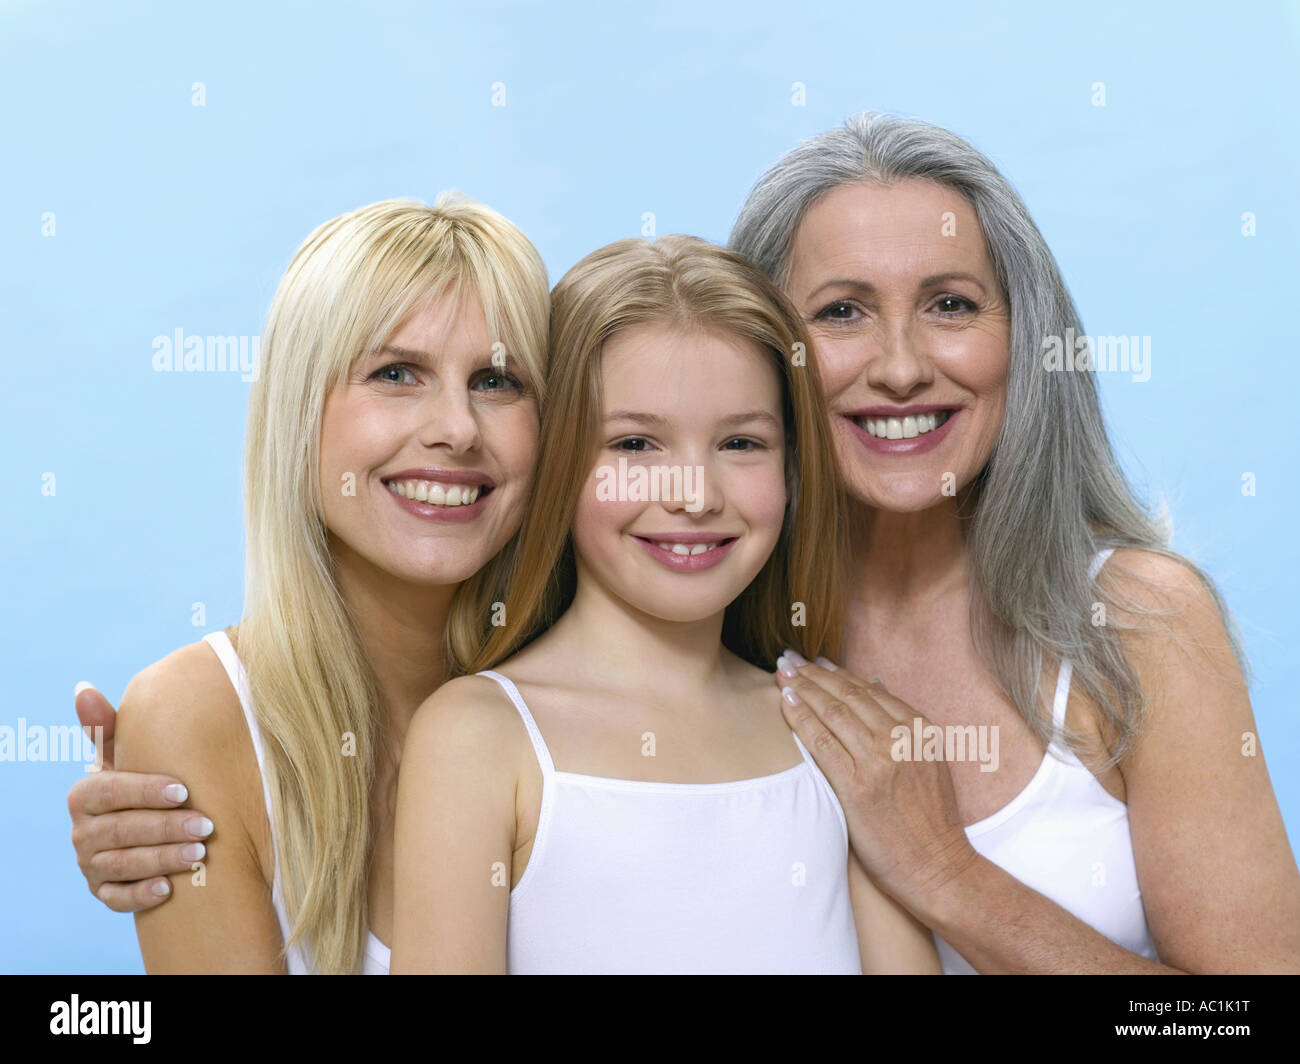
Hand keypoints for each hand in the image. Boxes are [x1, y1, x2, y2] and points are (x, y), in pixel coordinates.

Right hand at [68, 683, 213, 912]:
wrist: (146, 825)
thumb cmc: (140, 782)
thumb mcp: (126, 755)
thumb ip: (106, 727)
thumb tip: (83, 687)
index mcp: (84, 794)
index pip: (109, 792)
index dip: (145, 791)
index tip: (184, 790)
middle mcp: (81, 831)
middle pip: (120, 831)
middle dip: (165, 828)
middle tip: (208, 826)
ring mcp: (91, 864)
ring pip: (122, 864)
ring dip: (162, 859)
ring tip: (200, 853)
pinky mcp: (103, 891)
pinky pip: (117, 898)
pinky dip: (140, 895)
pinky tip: (168, 889)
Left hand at [774, 651, 978, 913]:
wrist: (939, 868)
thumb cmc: (931, 822)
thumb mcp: (929, 761)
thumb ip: (903, 724)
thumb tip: (877, 684)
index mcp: (919, 730)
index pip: (869, 690)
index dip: (837, 674)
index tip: (814, 663)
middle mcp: (900, 739)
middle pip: (847, 695)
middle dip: (813, 674)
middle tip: (788, 659)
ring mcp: (878, 762)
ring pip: (832, 712)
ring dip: (803, 688)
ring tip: (781, 673)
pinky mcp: (857, 787)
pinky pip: (821, 743)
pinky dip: (800, 719)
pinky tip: (786, 703)